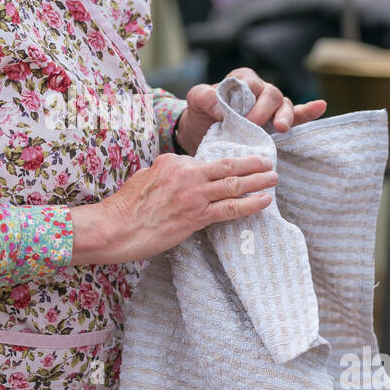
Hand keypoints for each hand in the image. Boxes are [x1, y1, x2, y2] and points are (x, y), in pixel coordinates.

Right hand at [70, 152, 277, 265]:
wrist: (116, 227)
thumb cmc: (125, 207)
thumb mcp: (144, 178)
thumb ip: (165, 174)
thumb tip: (177, 180)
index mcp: (173, 161)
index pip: (203, 162)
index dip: (221, 167)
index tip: (235, 168)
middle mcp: (187, 174)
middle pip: (227, 166)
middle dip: (251, 164)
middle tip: (268, 162)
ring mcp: (194, 195)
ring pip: (233, 184)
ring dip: (258, 181)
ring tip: (274, 178)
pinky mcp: (196, 216)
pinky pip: (230, 208)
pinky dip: (251, 204)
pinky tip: (264, 201)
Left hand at [174, 67, 326, 155]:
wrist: (202, 134)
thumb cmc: (201, 114)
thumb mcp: (195, 101)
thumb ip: (204, 97)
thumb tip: (223, 109)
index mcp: (241, 80)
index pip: (251, 83)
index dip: (246, 98)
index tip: (234, 116)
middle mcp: (259, 90)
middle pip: (271, 94)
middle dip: (264, 110)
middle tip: (252, 125)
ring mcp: (271, 106)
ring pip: (285, 105)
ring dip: (285, 115)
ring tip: (280, 127)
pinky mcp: (277, 122)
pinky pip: (297, 114)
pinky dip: (309, 112)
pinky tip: (321, 106)